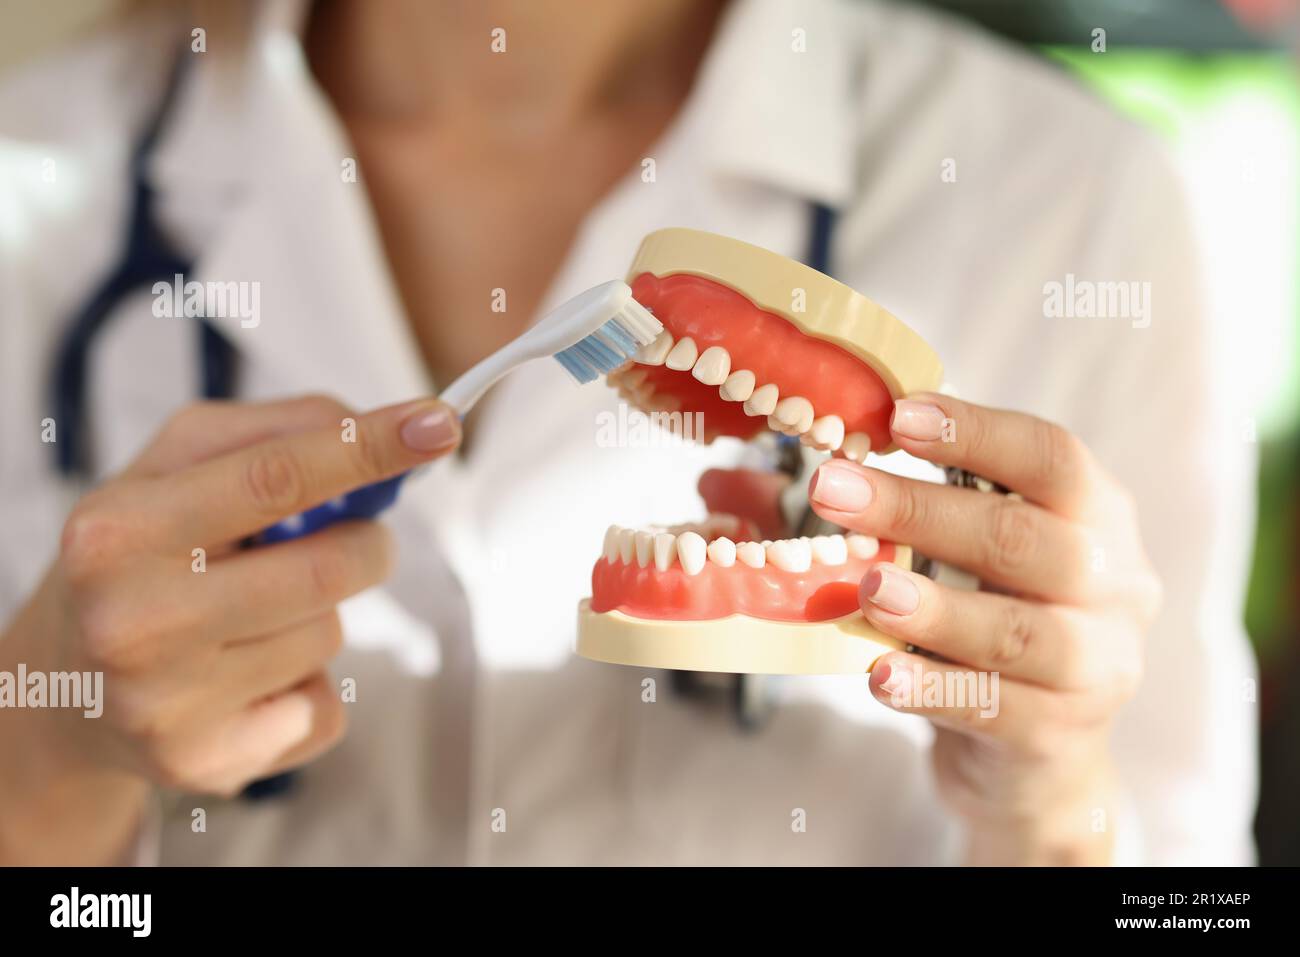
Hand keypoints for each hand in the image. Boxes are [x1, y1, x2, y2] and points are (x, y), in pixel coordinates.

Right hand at [0, 395, 459, 862]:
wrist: (61, 686)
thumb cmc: (140, 555)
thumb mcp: (172, 469)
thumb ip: (270, 432)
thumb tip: (371, 425)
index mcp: (120, 532)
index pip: (274, 477)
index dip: (367, 447)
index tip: (438, 423)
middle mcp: (133, 622)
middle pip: (324, 569)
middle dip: (365, 545)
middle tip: (353, 539)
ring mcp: (165, 705)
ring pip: (328, 637)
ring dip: (319, 616)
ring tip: (254, 617)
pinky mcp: (205, 764)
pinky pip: (325, 708)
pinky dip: (309, 685)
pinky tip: (248, 680)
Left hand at [808, 394, 1160, 864]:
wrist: (1038, 757)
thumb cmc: (981, 624)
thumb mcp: (939, 560)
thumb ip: (851, 515)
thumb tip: (720, 484)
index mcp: (1092, 515)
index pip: (1050, 456)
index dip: (977, 431)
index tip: (896, 416)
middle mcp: (1113, 582)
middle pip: (1022, 537)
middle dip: (922, 510)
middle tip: (832, 489)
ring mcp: (1097, 663)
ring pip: (1018, 629)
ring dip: (935, 606)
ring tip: (865, 588)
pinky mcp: (1061, 734)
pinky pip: (997, 708)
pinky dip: (934, 689)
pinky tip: (878, 676)